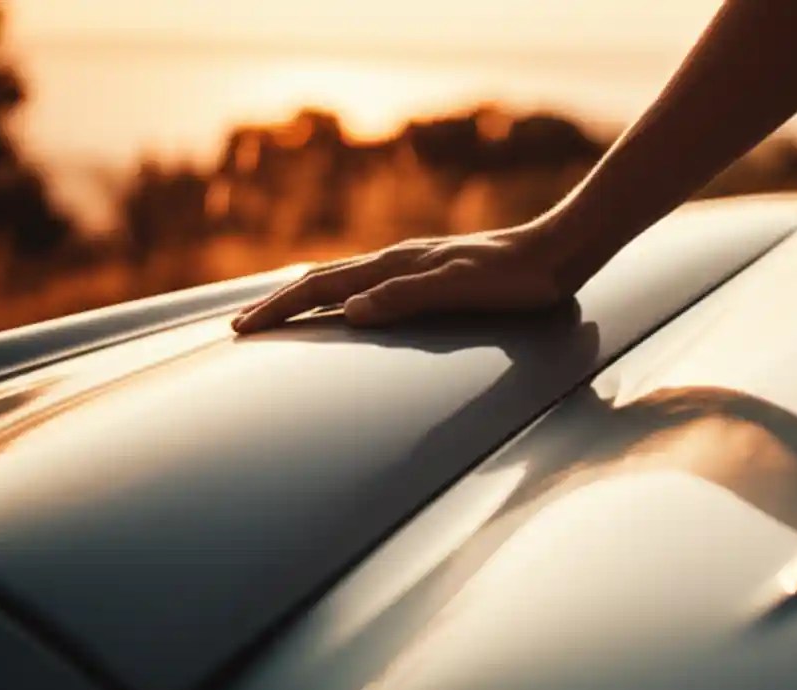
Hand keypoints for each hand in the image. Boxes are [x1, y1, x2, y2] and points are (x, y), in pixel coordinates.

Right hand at [231, 223, 585, 331]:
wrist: (556, 253)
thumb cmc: (514, 278)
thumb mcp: (461, 289)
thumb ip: (406, 297)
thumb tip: (349, 309)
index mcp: (395, 266)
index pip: (321, 286)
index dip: (279, 308)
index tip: (242, 329)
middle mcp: (396, 261)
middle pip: (321, 280)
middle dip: (278, 304)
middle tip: (240, 326)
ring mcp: (411, 265)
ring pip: (341, 280)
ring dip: (304, 299)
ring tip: (277, 315)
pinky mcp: (429, 273)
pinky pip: (367, 285)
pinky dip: (338, 297)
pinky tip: (345, 306)